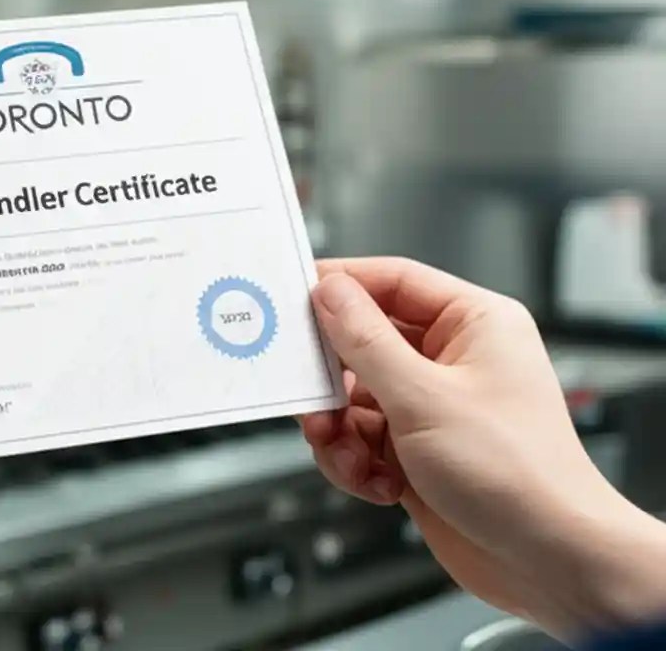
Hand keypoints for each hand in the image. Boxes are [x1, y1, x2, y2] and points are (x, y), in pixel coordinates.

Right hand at [302, 257, 665, 641]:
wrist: (548, 559)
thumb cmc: (518, 474)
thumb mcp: (423, 397)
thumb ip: (365, 341)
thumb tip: (329, 292)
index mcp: (474, 324)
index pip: (393, 281)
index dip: (340, 285)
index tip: (292, 296)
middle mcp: (454, 359)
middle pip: (363, 343)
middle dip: (332, 379)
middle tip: (310, 398)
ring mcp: (434, 406)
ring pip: (354, 398)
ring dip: (339, 431)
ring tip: (349, 456)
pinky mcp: (418, 449)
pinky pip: (362, 439)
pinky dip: (355, 461)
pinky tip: (376, 483)